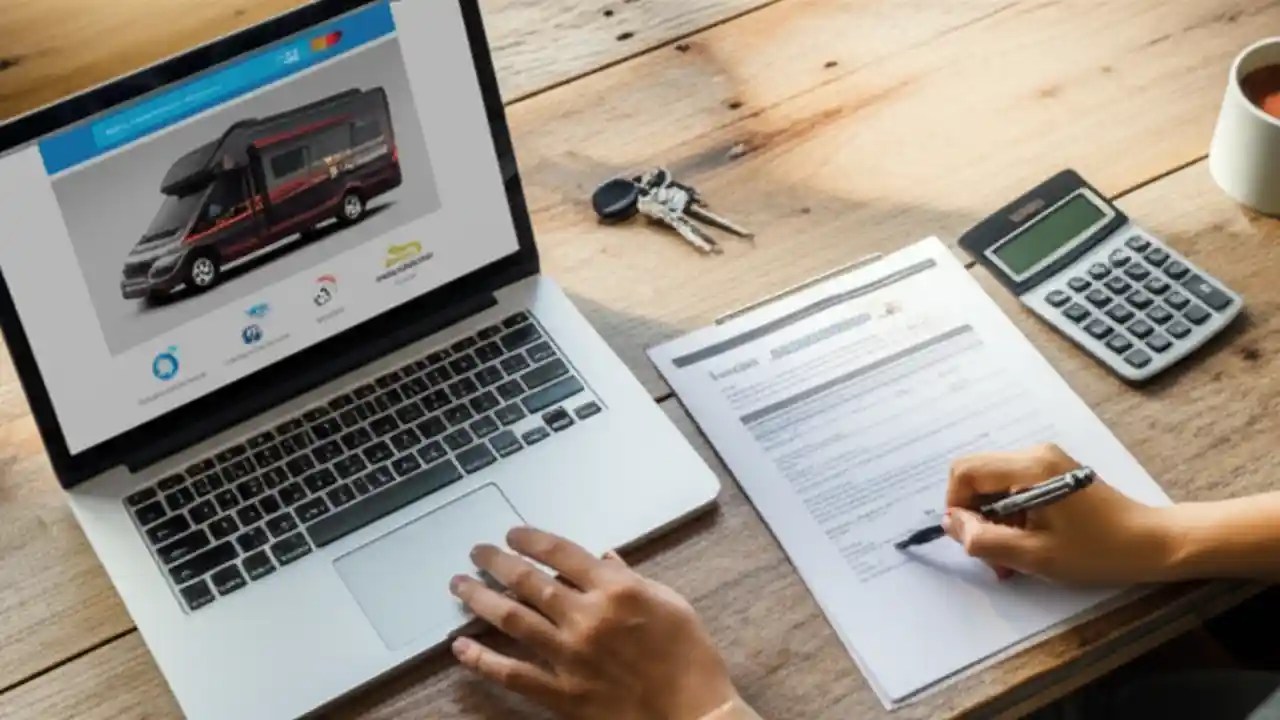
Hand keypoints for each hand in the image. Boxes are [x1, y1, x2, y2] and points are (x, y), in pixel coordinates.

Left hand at [449, 527, 739, 719]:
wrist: (693, 713)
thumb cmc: (688, 654)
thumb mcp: (669, 601)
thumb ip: (630, 577)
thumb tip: (603, 558)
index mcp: (615, 589)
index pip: (560, 553)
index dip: (530, 539)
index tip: (511, 533)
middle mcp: (586, 617)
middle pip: (528, 581)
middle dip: (496, 562)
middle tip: (476, 552)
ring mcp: (570, 656)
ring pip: (512, 619)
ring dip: (480, 599)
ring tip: (459, 585)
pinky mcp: (562, 693)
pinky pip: (513, 674)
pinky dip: (483, 660)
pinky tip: (460, 648)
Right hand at [943, 444, 1174, 584]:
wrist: (1152, 543)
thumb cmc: (1098, 550)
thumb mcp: (1035, 555)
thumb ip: (985, 539)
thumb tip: (951, 524)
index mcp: (1030, 467)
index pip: (965, 472)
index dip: (956, 506)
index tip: (970, 539)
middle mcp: (1034, 454)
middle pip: (977, 476)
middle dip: (975, 516)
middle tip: (992, 556)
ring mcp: (1045, 461)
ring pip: (994, 485)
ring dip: (994, 521)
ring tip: (1010, 558)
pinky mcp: (1053, 473)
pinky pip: (1014, 488)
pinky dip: (1011, 516)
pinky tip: (1026, 543)